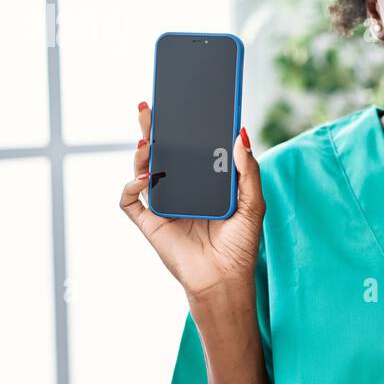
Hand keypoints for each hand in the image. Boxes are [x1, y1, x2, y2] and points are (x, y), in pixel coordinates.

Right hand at [120, 101, 265, 299]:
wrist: (224, 280)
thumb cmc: (240, 244)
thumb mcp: (253, 203)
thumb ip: (248, 170)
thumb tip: (241, 135)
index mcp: (204, 182)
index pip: (189, 148)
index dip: (181, 126)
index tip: (179, 103)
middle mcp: (181, 190)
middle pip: (161, 152)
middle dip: (152, 128)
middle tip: (149, 108)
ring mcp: (163, 205)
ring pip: (141, 170)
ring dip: (140, 153)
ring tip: (147, 142)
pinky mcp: (149, 223)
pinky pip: (130, 200)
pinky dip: (132, 186)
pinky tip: (146, 179)